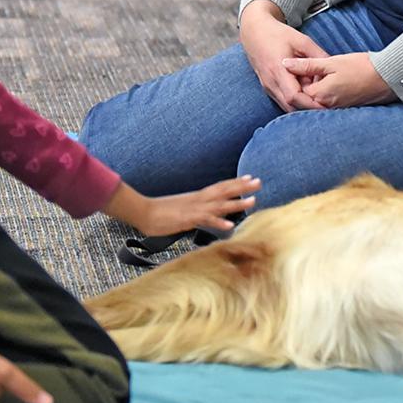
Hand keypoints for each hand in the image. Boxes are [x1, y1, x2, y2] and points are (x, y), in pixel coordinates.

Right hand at [102, 176, 259, 236]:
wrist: (143, 211)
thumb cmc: (159, 212)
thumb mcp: (181, 208)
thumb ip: (194, 209)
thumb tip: (203, 213)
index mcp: (197, 197)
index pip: (219, 186)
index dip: (235, 182)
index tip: (250, 178)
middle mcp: (198, 200)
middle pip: (224, 190)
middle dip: (242, 187)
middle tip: (259, 182)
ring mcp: (194, 209)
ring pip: (220, 204)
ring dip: (237, 203)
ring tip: (253, 201)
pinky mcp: (187, 219)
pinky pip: (205, 220)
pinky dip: (218, 222)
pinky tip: (230, 225)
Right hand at [240, 2, 329, 111]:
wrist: (254, 33)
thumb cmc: (278, 34)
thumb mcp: (302, 41)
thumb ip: (318, 55)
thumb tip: (334, 69)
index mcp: (278, 70)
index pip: (294, 96)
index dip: (310, 104)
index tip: (326, 105)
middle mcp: (270, 83)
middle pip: (290, 107)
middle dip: (308, 109)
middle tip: (327, 107)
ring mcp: (267, 87)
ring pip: (286, 107)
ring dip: (302, 106)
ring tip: (318, 101)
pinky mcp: (268, 88)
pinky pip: (282, 101)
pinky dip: (296, 102)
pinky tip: (307, 95)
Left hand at [282, 52, 395, 108]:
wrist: (387, 77)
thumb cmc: (360, 67)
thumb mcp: (331, 62)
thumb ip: (306, 65)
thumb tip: (284, 64)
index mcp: (320, 95)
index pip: (296, 90)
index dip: (296, 78)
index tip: (300, 65)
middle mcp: (326, 106)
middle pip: (305, 99)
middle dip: (303, 86)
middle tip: (310, 70)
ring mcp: (336, 109)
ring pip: (316, 102)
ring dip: (314, 90)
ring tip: (323, 75)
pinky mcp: (344, 108)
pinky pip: (327, 104)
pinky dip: (325, 94)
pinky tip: (332, 82)